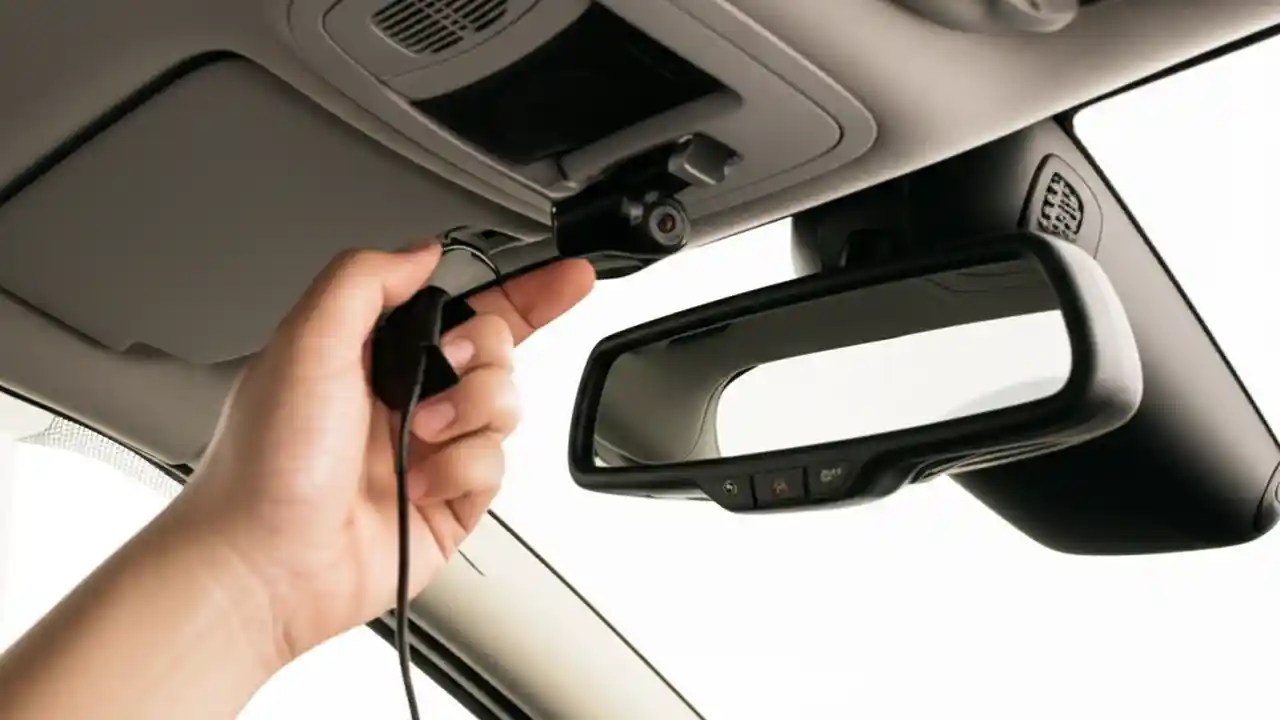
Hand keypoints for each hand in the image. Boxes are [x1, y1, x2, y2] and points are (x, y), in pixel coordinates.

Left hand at [172, 242, 594, 663]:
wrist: (266, 565)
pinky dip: (463, 470)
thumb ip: (365, 280)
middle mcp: (405, 396)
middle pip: (496, 350)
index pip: (459, 305)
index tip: (566, 276)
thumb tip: (422, 253)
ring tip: (420, 437)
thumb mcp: (306, 342)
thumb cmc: (266, 465)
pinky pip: (496, 466)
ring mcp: (431, 450)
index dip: (519, 289)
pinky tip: (419, 484)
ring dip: (470, 414)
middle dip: (482, 357)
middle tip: (445, 371)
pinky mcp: (451, 501)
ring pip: (505, 405)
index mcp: (370, 352)